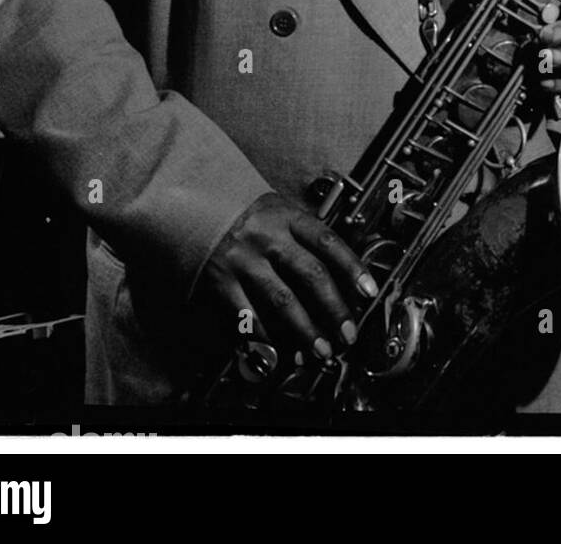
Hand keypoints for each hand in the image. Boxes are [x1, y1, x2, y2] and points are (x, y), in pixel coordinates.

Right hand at [196, 193, 377, 361]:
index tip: (368, 292)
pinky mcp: (222, 283)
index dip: (352, 267)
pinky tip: (280, 351)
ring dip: (305, 330)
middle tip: (347, 333)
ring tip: (320, 350)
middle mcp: (268, 237)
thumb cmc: (246, 215)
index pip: (328, 241)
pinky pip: (248, 315)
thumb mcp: (278, 211)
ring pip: (282, 300)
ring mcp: (244, 261)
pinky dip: (266, 337)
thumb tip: (342, 272)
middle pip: (310, 274)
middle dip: (334, 308)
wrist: (191, 210)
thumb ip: (305, 235)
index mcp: (287, 216)